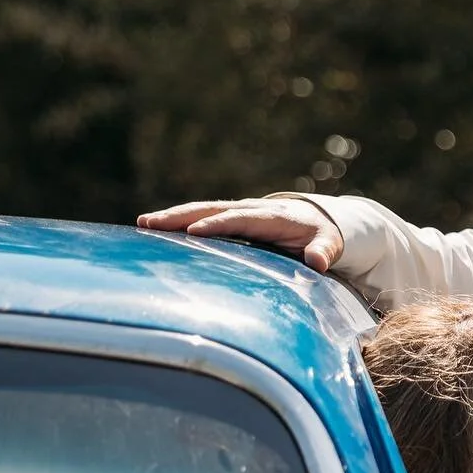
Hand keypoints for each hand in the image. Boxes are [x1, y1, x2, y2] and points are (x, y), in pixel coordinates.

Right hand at [136, 198, 345, 273]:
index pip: (240, 219)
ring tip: (142, 224)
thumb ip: (324, 251)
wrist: (316, 218)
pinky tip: (151, 230)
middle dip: (181, 216)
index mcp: (271, 216)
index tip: (193, 233)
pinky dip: (177, 222)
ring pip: (200, 211)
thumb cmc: (321, 235)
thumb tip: (319, 263)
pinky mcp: (227, 218)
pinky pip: (199, 217)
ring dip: (172, 217)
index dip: (218, 225)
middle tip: (150, 223)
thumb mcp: (329, 243)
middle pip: (211, 210)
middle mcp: (249, 209)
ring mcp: (236, 212)